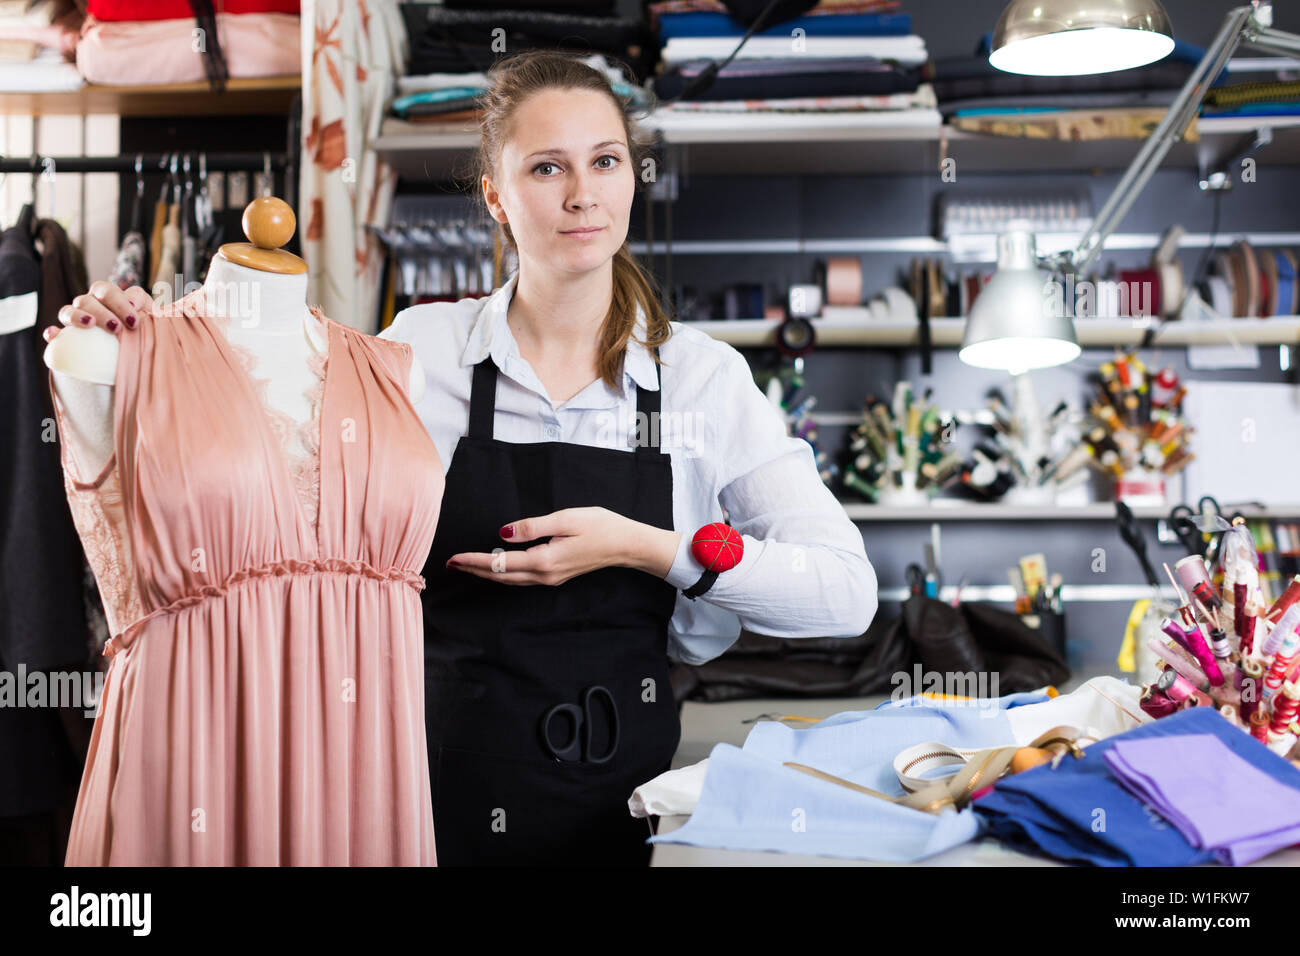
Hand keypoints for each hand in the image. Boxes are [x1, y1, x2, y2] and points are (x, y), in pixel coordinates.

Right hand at [43, 282, 152, 342]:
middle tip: (116, 327)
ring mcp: (75, 321)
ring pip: (67, 311)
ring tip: (90, 325)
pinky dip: (52, 333)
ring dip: (77, 316)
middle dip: (101, 312)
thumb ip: (145, 304)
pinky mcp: (66, 339)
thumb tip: (133, 302)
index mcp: (106, 297)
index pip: (107, 291)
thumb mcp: (150, 316)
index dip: (119, 302)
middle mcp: (88, 305)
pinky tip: (54, 335)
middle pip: (86, 300)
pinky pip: (53, 334)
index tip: (134, 320)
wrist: (137, 352)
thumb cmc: (144, 331)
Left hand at [446, 506, 637, 585]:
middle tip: (451, 564)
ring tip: (466, 566)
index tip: (454, 558)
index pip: (500, 562)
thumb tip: (504, 532)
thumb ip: (533, 526)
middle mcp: (545, 575)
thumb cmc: (600, 526)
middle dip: (474, 570)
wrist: (626, 545)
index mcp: (544, 560)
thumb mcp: (565, 518)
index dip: (475, 561)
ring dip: (487, 573)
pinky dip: (503, 574)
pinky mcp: (555, 576)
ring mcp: (550, 578)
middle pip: (501, 576)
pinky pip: (521, 578)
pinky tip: (496, 567)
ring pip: (510, 580)